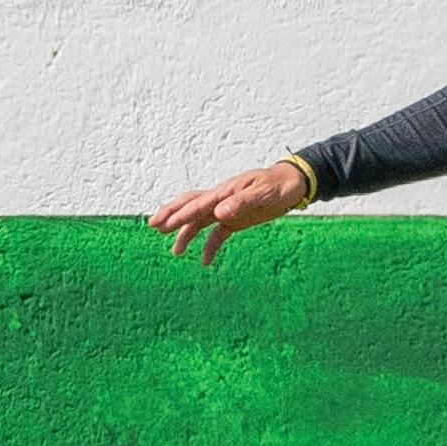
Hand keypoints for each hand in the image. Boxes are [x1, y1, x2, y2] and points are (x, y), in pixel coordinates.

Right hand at [147, 160, 313, 264]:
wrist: (293, 184)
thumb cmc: (278, 185)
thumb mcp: (262, 193)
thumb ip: (241, 202)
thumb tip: (219, 212)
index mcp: (224, 192)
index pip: (197, 203)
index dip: (179, 213)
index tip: (163, 224)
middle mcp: (221, 200)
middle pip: (190, 206)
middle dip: (171, 216)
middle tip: (154, 226)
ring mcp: (226, 210)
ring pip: (199, 221)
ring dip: (186, 234)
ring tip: (175, 251)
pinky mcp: (235, 220)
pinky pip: (217, 234)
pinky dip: (209, 246)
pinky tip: (204, 261)